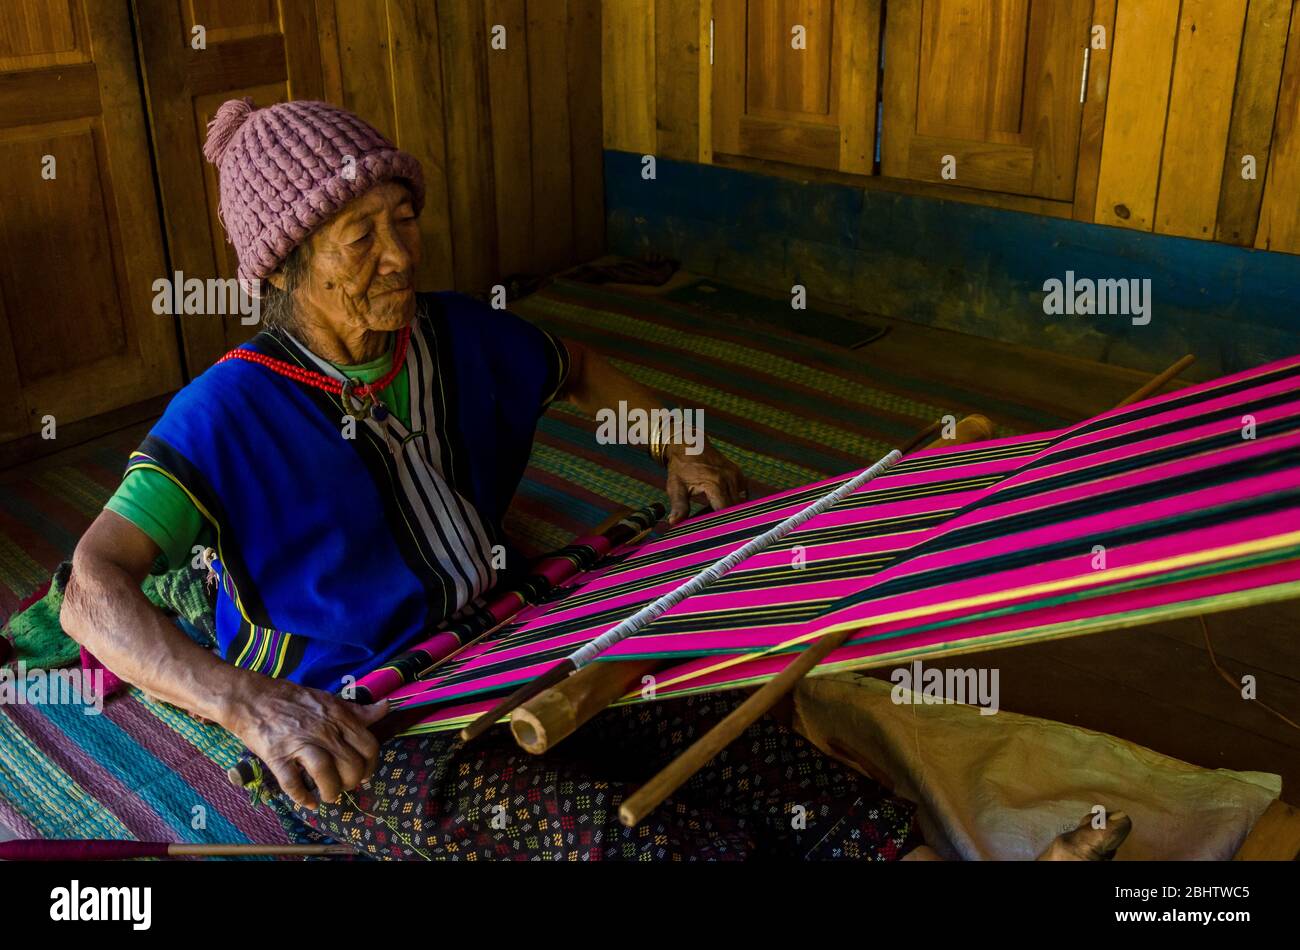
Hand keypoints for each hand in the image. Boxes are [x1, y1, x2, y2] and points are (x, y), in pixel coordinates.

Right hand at [226, 678, 385, 808]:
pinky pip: (292, 782)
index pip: (368, 746)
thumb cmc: (293, 699)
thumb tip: (385, 707)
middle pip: (351, 765)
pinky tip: (307, 803)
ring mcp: (300, 743)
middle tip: (345, 786)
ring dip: (331, 791)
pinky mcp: (277, 756)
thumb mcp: (330, 700)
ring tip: (329, 796)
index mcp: (339, 717)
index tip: (364, 773)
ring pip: (326, 774)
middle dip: (352, 782)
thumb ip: (358, 710)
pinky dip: (301, 797)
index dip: (371, 765)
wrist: (253, 698)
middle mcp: (323, 731)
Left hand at [664, 441, 746, 524]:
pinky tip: (721, 502)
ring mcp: (736, 475)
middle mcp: (729, 478)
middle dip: (726, 519)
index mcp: (715, 483)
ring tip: (715, 513)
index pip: (725, 511)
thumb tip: (675, 522)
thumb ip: (679, 505)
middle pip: (735, 508)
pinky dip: (734, 501)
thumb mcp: (676, 486)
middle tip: (714, 526)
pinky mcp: (738, 474)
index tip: (716, 532)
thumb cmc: (681, 466)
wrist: (688, 445)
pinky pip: (742, 493)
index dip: (722, 523)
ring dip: (731, 510)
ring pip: (740, 502)